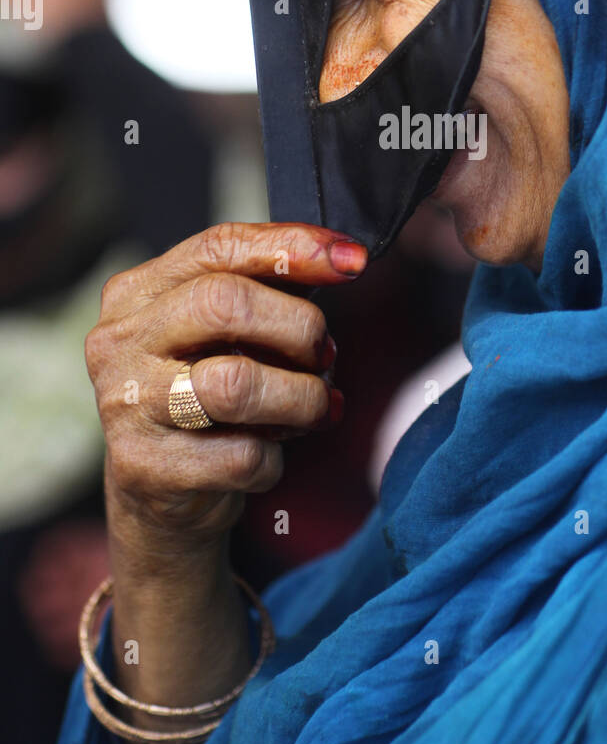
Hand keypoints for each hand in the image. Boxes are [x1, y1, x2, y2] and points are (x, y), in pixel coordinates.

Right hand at [84, 222, 366, 558]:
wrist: (159, 496)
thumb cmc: (203, 398)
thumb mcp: (222, 334)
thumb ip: (269, 292)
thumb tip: (342, 260)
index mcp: (137, 293)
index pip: (220, 247)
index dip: (292, 248)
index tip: (350, 261)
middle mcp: (120, 341)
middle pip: (225, 304)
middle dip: (299, 327)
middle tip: (326, 356)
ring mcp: (127, 405)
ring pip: (237, 384)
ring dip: (302, 397)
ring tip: (317, 407)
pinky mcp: (147, 468)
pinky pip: (242, 454)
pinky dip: (276, 456)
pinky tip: (269, 454)